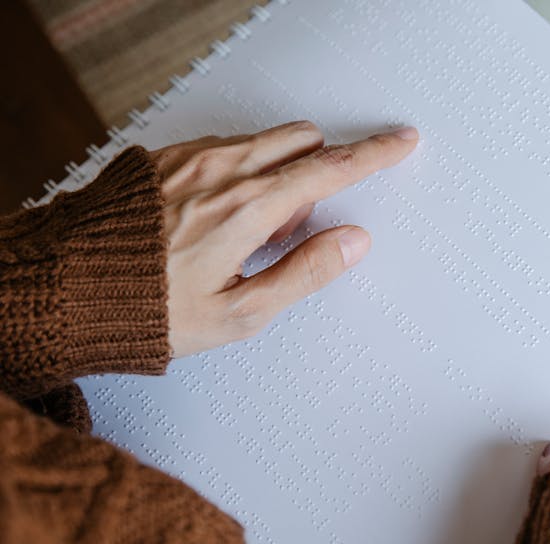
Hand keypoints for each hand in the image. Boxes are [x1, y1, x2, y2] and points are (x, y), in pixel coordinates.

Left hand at [151, 121, 419, 356]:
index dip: (373, 154)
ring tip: (250, 235)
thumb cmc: (149, 308)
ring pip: (263, 143)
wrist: (65, 285)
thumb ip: (305, 273)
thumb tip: (352, 243)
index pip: (330, 169)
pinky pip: (226, 148)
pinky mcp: (166, 158)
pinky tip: (219, 218)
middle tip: (299, 224)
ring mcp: (190, 159)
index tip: (399, 141)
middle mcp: (221, 171)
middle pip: (301, 141)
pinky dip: (242, 172)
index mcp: (248, 208)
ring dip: (279, 174)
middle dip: (320, 167)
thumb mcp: (240, 312)